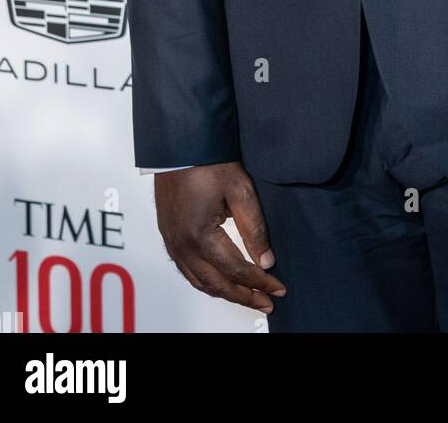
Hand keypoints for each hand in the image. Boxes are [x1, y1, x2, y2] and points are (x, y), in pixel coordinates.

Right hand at [154, 162, 285, 312]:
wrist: (180, 145)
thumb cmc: (208, 162)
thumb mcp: (240, 191)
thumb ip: (254, 228)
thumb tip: (266, 260)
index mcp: (200, 236)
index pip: (236, 270)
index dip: (259, 282)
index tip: (278, 287)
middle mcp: (182, 245)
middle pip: (216, 284)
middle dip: (244, 296)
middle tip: (266, 302)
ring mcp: (172, 242)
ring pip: (199, 282)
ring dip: (225, 293)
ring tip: (247, 298)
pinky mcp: (169, 236)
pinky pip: (187, 271)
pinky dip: (206, 282)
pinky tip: (219, 282)